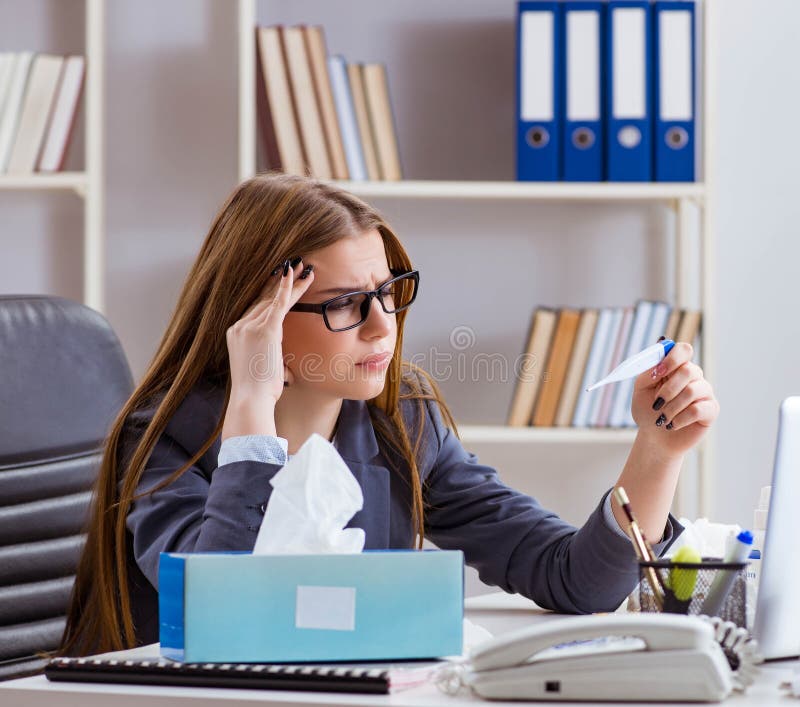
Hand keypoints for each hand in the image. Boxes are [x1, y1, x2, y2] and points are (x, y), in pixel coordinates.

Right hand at [221, 258, 313, 439]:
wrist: (250, 400)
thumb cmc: (258, 393)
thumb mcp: (262, 369)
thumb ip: (269, 359)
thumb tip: (282, 365)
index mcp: (237, 335)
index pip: (257, 309)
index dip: (271, 294)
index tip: (282, 281)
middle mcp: (240, 327)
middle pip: (265, 299)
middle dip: (281, 283)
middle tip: (296, 265)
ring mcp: (249, 327)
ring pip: (274, 299)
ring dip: (292, 283)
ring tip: (305, 267)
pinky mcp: (264, 330)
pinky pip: (278, 303)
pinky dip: (287, 288)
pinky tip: (294, 274)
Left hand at [630, 341, 719, 457]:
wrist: (654, 437)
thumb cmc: (647, 410)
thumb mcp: (641, 388)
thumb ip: (649, 371)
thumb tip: (660, 361)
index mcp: (676, 367)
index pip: (683, 350)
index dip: (672, 359)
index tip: (657, 374)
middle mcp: (693, 376)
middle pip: (689, 370)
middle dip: (668, 389)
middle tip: (657, 403)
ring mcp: (704, 392)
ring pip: (692, 391)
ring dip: (671, 407)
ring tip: (662, 417)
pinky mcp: (711, 410)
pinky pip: (697, 410)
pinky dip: (679, 419)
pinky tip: (672, 424)